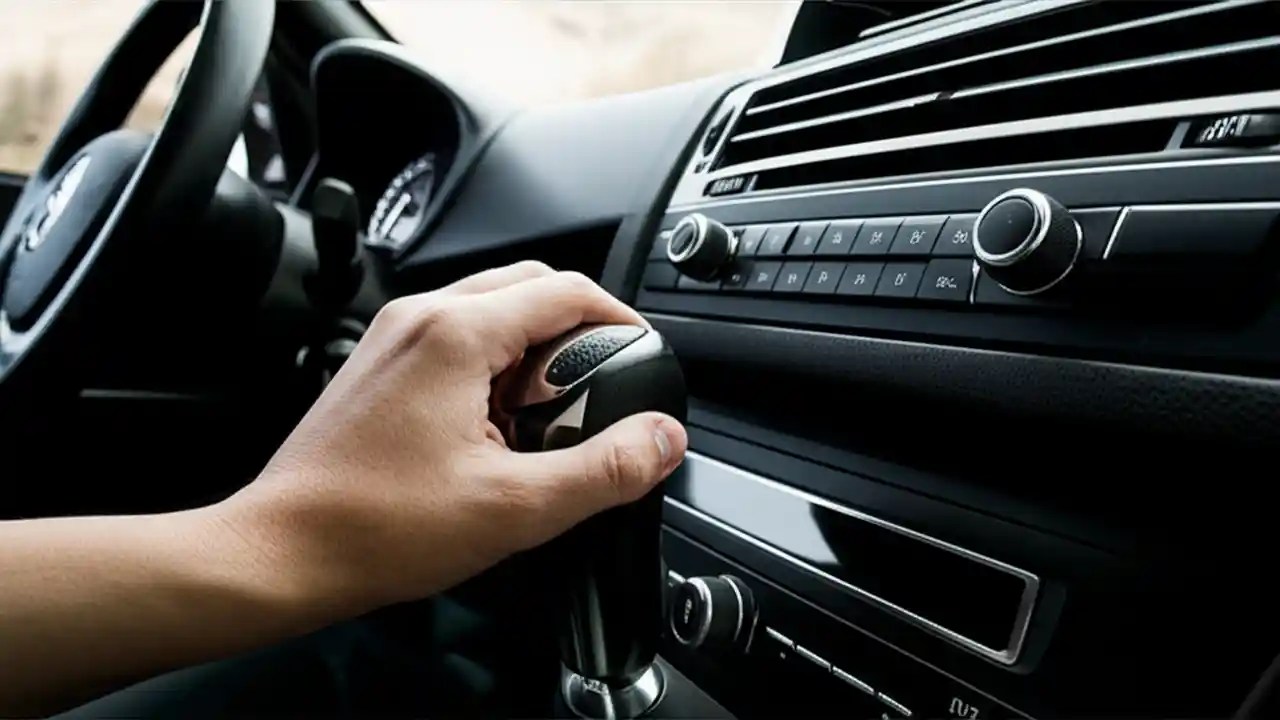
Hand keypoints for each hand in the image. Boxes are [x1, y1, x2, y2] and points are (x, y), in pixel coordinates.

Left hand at [219, 262, 687, 615]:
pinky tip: (496, 428)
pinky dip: (494, 365)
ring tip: (547, 420)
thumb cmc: (376, 527)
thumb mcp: (516, 508)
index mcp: (456, 333)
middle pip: (530, 288)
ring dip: (535, 351)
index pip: (568, 291)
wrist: (283, 551)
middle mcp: (420, 318)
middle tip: (599, 394)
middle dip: (577, 334)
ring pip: (492, 311)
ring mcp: (394, 337)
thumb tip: (662, 438)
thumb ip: (604, 469)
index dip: (621, 322)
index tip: (642, 360)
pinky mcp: (380, 365)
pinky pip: (456, 337)